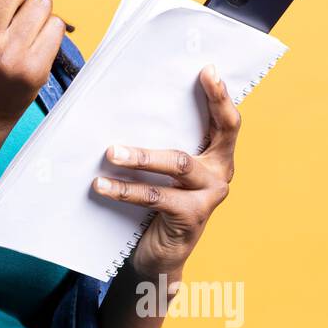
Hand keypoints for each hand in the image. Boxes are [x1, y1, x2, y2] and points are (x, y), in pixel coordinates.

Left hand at [91, 64, 240, 279]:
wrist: (155, 257)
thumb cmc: (156, 205)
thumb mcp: (162, 171)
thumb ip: (159, 143)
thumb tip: (123, 107)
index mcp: (216, 156)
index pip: (226, 121)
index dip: (220, 96)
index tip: (208, 70)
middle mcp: (220, 174)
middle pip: (215, 135)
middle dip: (204, 106)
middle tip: (176, 89)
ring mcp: (208, 197)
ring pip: (178, 164)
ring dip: (140, 156)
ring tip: (111, 152)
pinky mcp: (191, 217)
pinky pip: (156, 197)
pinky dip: (126, 190)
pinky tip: (101, 185)